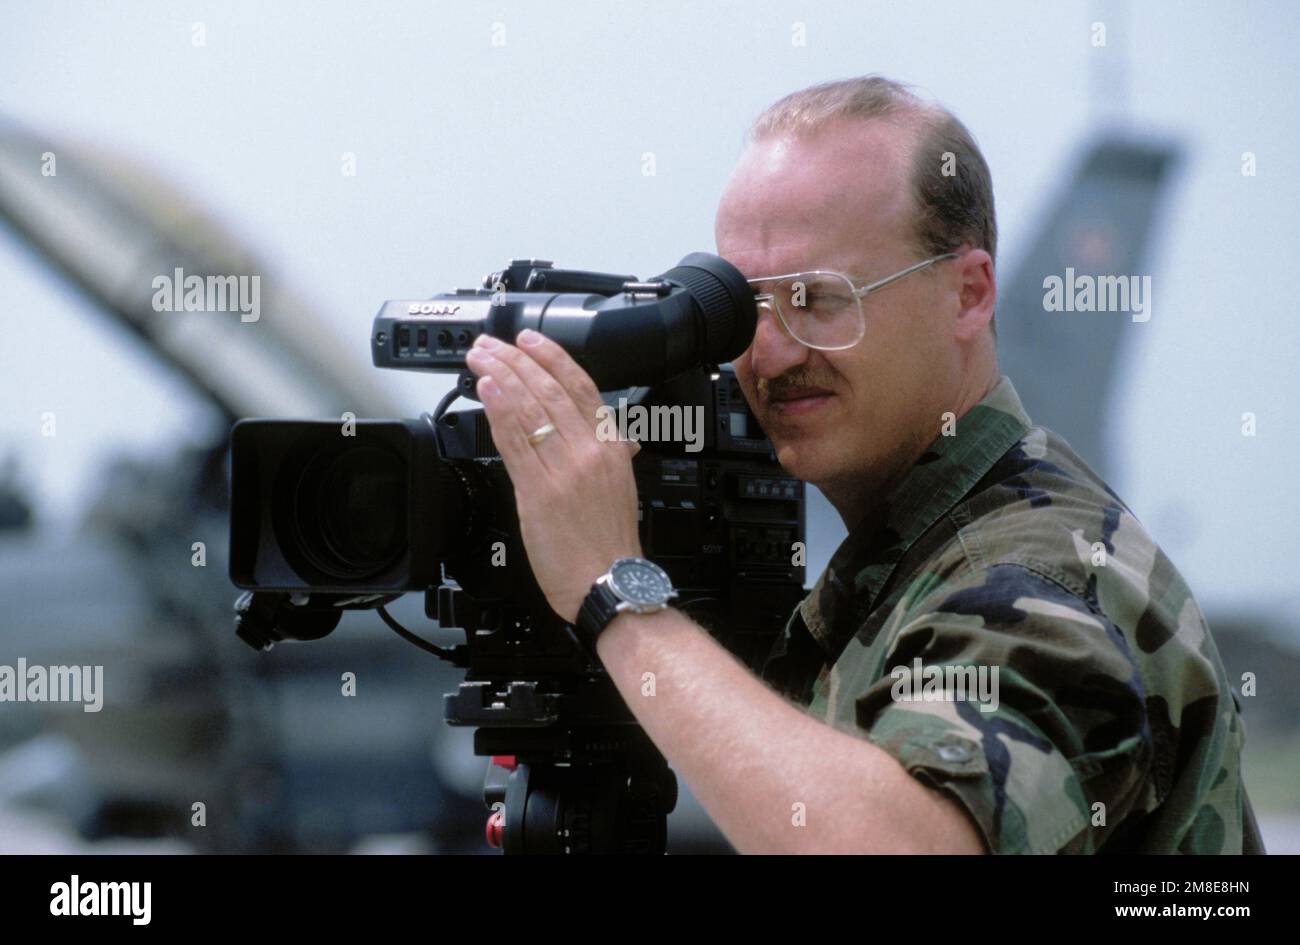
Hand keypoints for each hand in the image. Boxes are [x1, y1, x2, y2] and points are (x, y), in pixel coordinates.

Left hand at [463, 329, 641, 622]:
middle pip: (549, 391)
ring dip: (500, 378)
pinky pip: (515, 443)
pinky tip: (486, 391)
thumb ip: (609, 455)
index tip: (530, 340)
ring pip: (530, 410)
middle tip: (491, 344)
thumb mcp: (621, 487)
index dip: (553, 358)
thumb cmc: (611, 543)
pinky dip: (498, 412)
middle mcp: (589, 452)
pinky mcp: (538, 492)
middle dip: (516, 361)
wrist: (609, 583)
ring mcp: (564, 470)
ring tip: (480, 359)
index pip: (582, 387)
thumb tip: (611, 435)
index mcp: (611, 448)